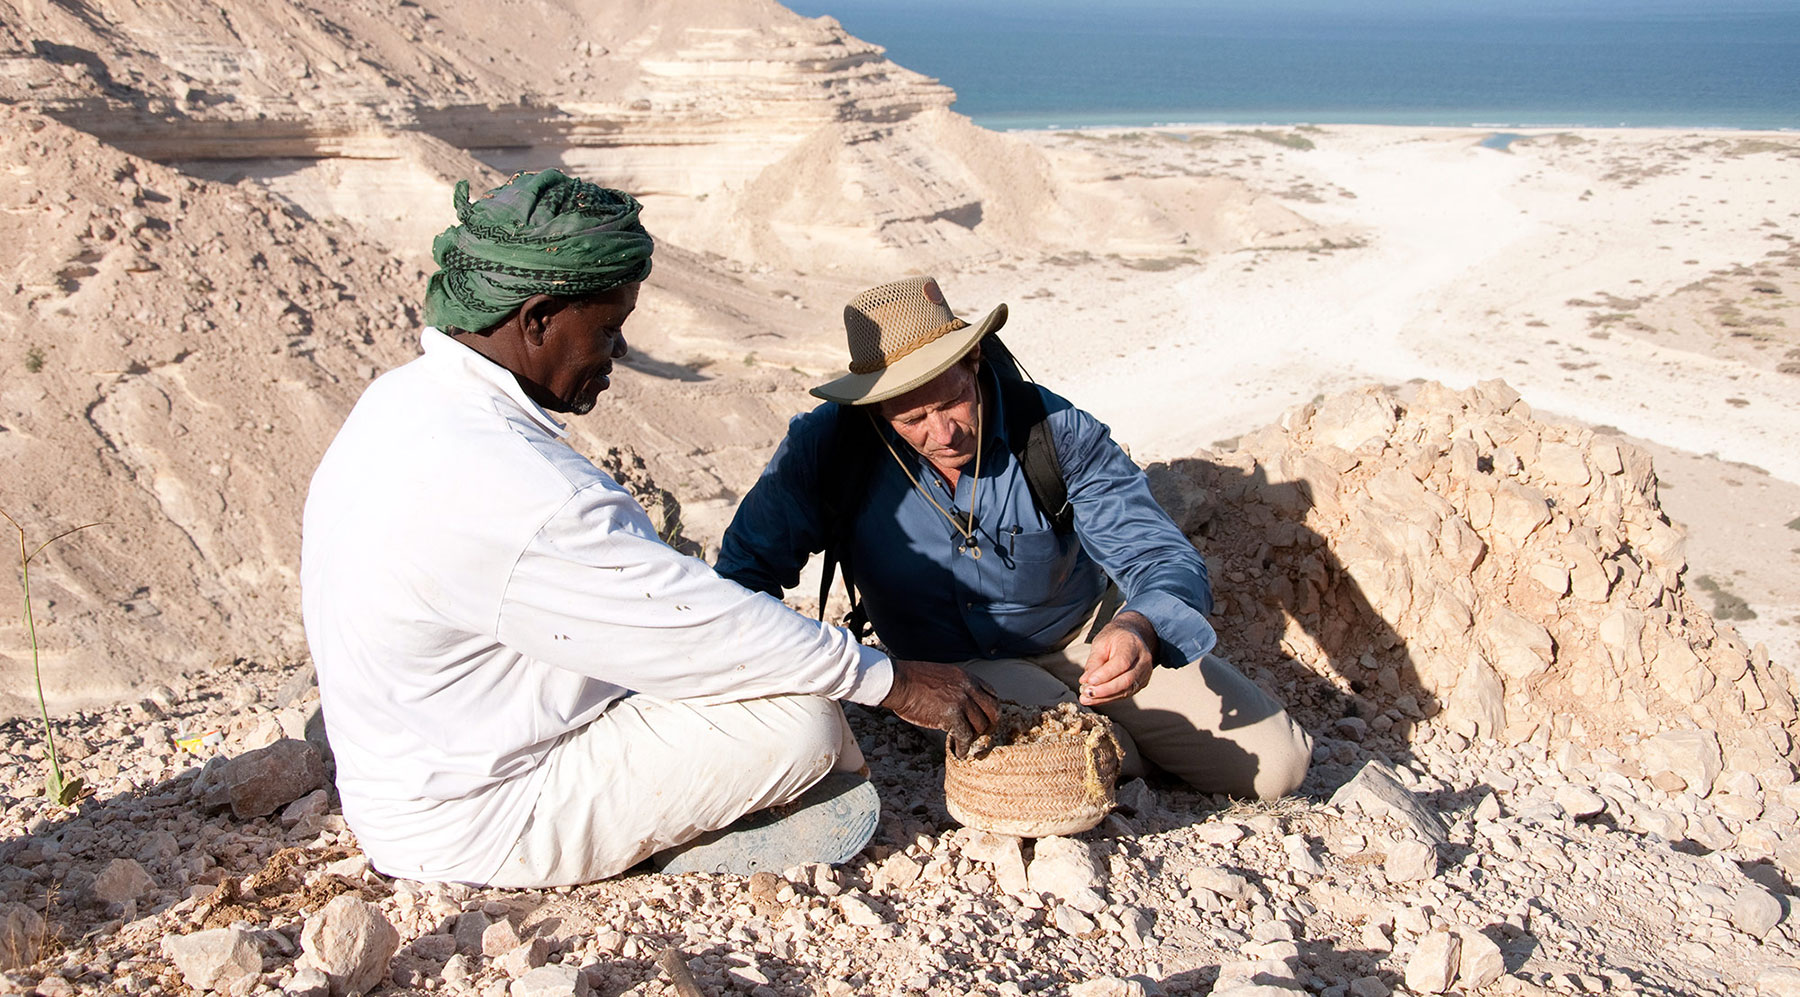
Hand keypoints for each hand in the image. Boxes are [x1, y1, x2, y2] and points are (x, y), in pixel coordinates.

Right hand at [881, 659, 998, 757]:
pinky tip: (959, 752)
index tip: (987, 717)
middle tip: (984, 734)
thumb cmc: (913, 679)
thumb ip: (956, 686)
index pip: (992, 693)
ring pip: (980, 726)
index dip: (991, 708)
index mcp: (967, 677)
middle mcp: (968, 688)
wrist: (899, 682)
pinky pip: (964, 737)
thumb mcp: (943, 675)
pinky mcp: (951, 716)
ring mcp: (962, 702)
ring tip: (965, 744)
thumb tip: (960, 702)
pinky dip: (963, 747)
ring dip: (974, 737)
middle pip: (993, 710)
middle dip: (991, 725)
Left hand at [1079, 610, 1157, 705]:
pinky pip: (1125, 693)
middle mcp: (1143, 660)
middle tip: (1086, 693)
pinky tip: (1095, 699)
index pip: (1122, 663)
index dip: (1105, 674)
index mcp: (1133, 644)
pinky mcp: (1141, 683)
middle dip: (1105, 690)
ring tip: (1086, 698)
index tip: (1088, 681)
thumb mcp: (1100, 643)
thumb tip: (1085, 681)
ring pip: (1126, 690)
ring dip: (1104, 697)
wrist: (1131, 637)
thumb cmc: (1114, 638)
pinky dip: (1108, 698)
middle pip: (1126, 680)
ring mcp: (1145, 673)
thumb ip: (1094, 661)